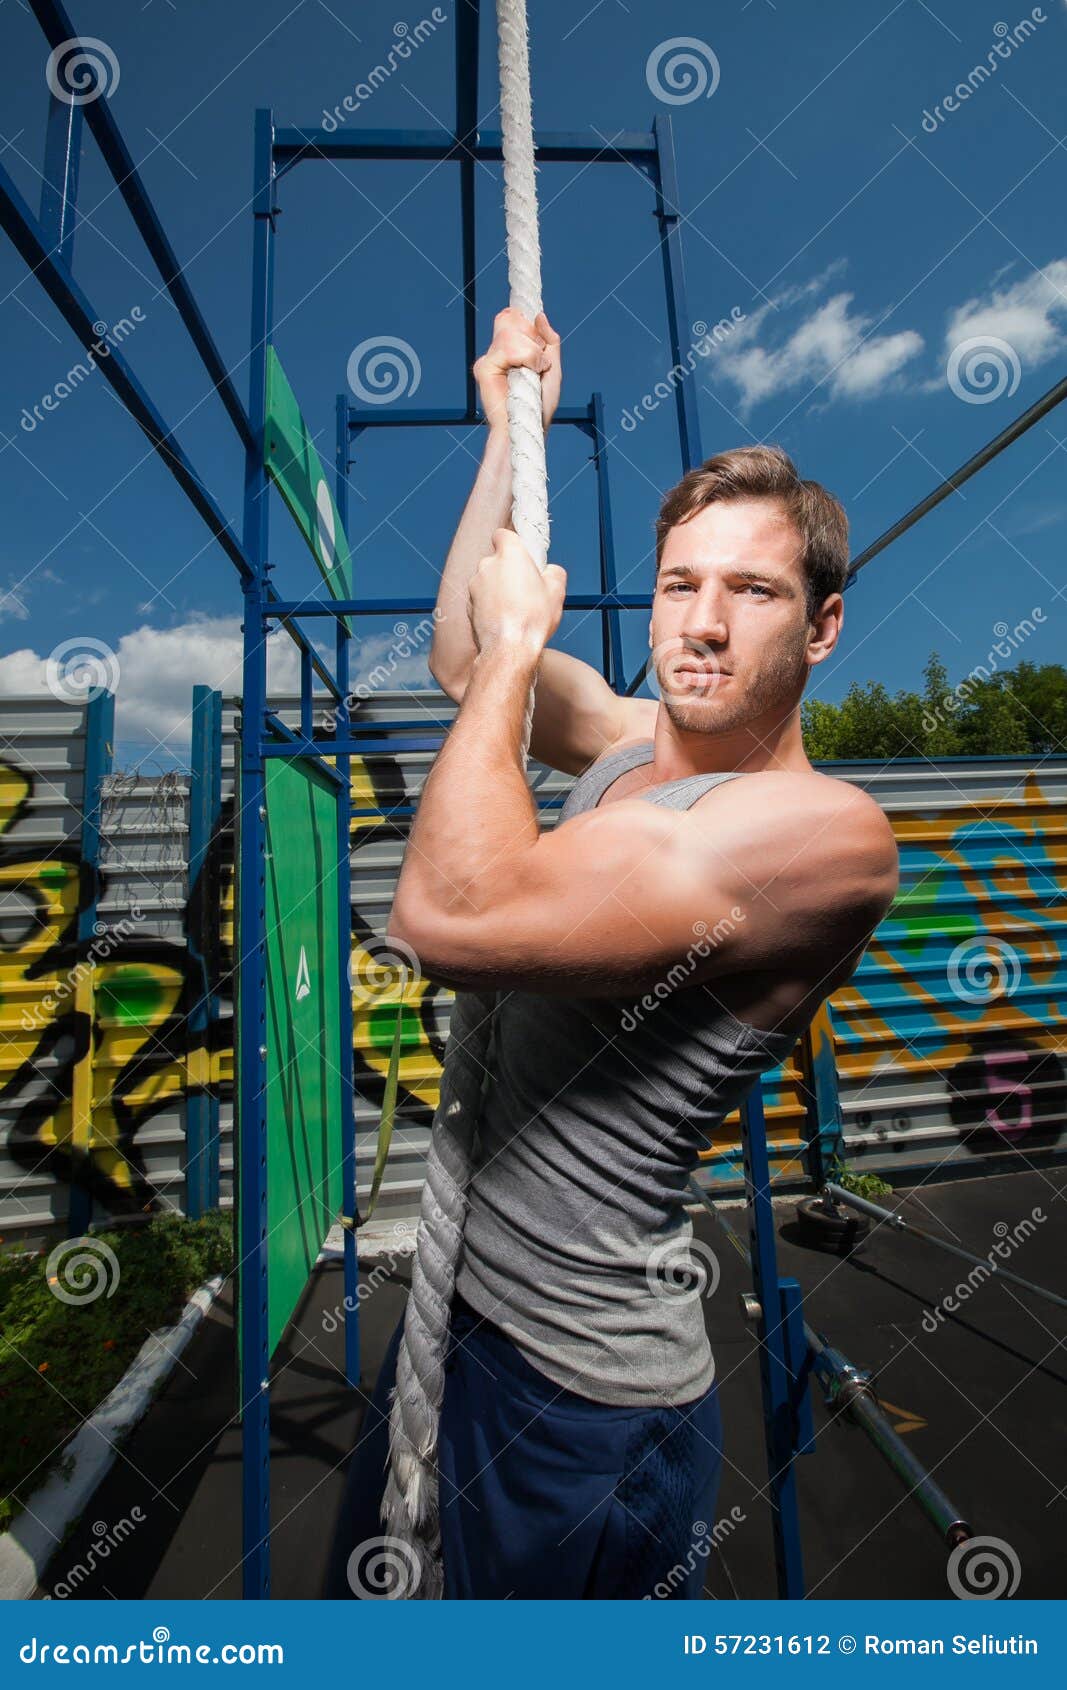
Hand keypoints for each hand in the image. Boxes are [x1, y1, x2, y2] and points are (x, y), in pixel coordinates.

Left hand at [468, 528, 566, 658]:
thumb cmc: (532, 619)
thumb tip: (550, 572)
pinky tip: (503, 619)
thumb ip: (553, 572)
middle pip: (496, 560)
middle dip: (507, 570)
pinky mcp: (468, 605)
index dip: (512, 544)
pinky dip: (489, 605)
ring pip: (487, 580)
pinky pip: (480, 599)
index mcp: (509, 554)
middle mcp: (487, 565)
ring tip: (515, 608)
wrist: (509, 648)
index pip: (503, 534)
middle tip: (524, 587)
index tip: (522, 555)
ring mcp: (475, 585)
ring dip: (497, 589)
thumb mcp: (557, 591)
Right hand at [473, 307, 561, 433]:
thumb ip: (550, 341)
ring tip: (532, 374)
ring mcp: (489, 359)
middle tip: (537, 367)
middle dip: (533, 340)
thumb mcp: (553, 368)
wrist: (529, 428)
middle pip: (511, 318)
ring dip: (531, 353)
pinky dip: (525, 359)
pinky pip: (507, 348)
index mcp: (510, 349)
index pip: (512, 316)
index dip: (527, 325)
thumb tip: (539, 316)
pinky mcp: (483, 368)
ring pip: (511, 333)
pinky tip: (525, 376)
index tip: (539, 349)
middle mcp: (497, 351)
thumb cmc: (539, 406)